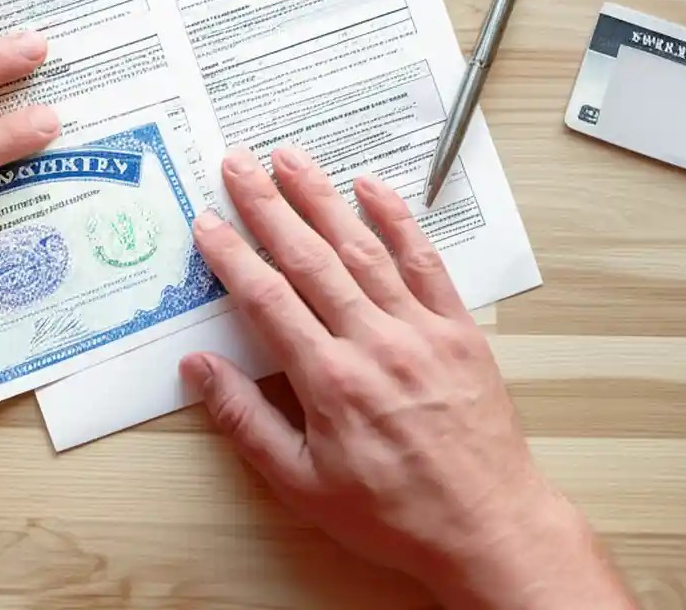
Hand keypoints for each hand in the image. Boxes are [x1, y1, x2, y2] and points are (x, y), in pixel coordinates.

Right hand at [181, 147, 634, 608]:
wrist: (486, 526)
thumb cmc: (393, 514)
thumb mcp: (300, 484)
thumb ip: (245, 421)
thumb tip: (199, 368)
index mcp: (329, 381)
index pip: (267, 299)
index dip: (231, 256)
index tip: (208, 224)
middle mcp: (374, 343)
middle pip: (309, 258)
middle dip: (267, 206)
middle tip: (237, 165)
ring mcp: (421, 331)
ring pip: (362, 249)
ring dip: (322, 198)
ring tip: (290, 159)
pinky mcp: (459, 330)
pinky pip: (425, 263)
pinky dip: (397, 222)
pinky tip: (372, 189)